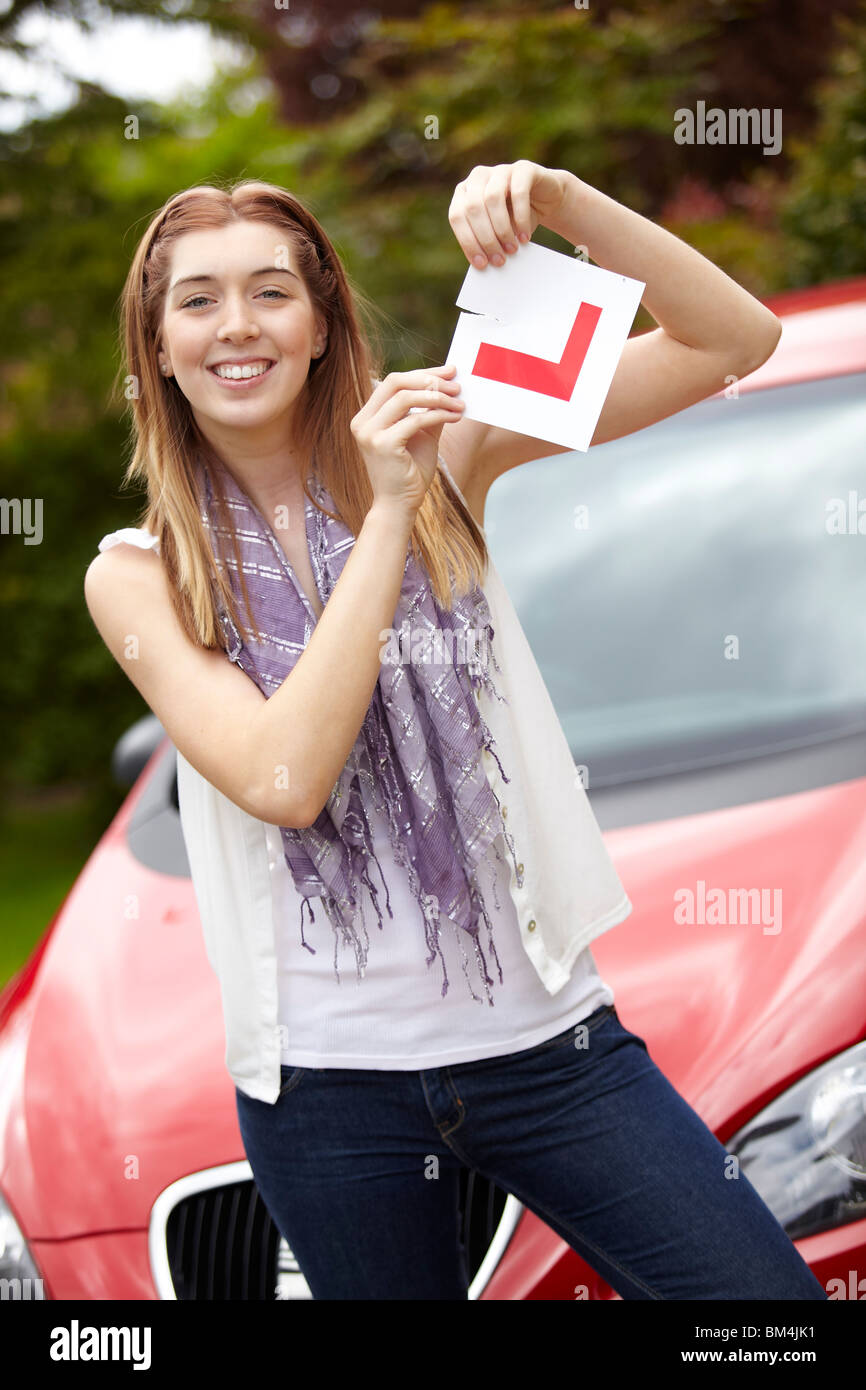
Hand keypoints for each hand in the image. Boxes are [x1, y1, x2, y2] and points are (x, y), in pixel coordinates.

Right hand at [350, 366, 464, 517]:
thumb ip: (429, 410)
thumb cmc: (410, 472)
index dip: (423, 373)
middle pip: (396, 382)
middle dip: (429, 379)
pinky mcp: (383, 444)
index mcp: (367, 416)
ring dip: (437, 397)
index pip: (394, 382)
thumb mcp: (422, 434)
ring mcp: (369, 432)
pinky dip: (438, 414)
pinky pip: (415, 420)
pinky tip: (455, 417)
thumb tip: (449, 385)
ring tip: (459, 403)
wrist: (399, 505)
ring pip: (405, 398)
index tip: (449, 372)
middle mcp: (363, 421)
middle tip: (456, 385)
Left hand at [447, 161, 569, 268]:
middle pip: (473, 208)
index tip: (481, 264)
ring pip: (492, 199)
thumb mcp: (496, 232)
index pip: (457, 216)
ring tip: (512, 249)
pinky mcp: (522, 168)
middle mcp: (478, 177)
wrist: (546, 200)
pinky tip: (525, 236)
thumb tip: (482, 262)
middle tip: (499, 260)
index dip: (468, 241)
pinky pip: (518, 192)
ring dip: (502, 229)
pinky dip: (521, 218)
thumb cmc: (516, 219)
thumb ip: (486, 241)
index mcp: (464, 193)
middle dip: (486, 238)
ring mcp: (499, 170)